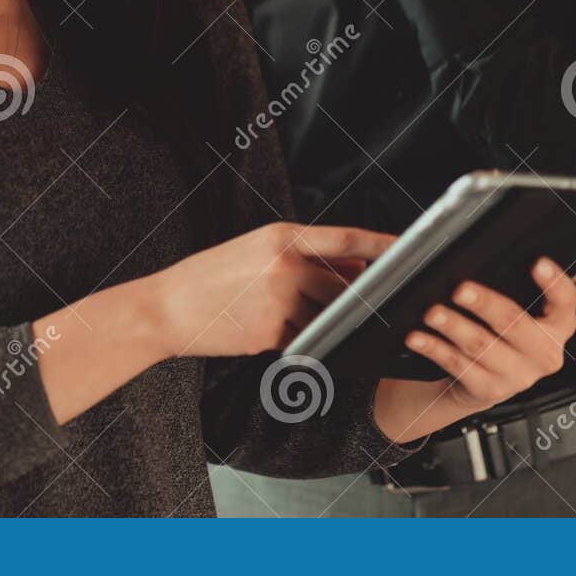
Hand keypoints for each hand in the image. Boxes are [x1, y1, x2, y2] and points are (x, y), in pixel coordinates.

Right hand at [147, 222, 394, 358]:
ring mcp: (280, 301)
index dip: (382, 244)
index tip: (409, 248)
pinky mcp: (271, 334)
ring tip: (277, 313)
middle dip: (351, 298)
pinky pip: (301, 339)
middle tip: (358, 304)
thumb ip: (303, 256)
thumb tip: (352, 265)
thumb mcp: (256, 251)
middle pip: (341, 286)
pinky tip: (260, 328)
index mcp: (281, 236)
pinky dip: (293, 338)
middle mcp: (285, 265)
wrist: (166, 307)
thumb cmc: (211, 277)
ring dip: (317, 321)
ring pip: (324, 316)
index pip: (346, 238)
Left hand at [374, 257, 575, 442]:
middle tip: (460, 289)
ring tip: (432, 312)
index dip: (555, 282)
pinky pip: (458, 365)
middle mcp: (545, 352)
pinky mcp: (490, 390)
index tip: (538, 263)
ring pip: (481, 345)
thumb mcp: (512, 310)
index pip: (566, 301)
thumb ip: (508, 284)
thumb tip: (473, 256)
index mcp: (558, 325)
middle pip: (515, 323)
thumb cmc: (498, 332)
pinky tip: (418, 337)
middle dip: (486, 304)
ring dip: (453, 326)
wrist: (481, 380)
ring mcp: (519, 375)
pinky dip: (435, 348)